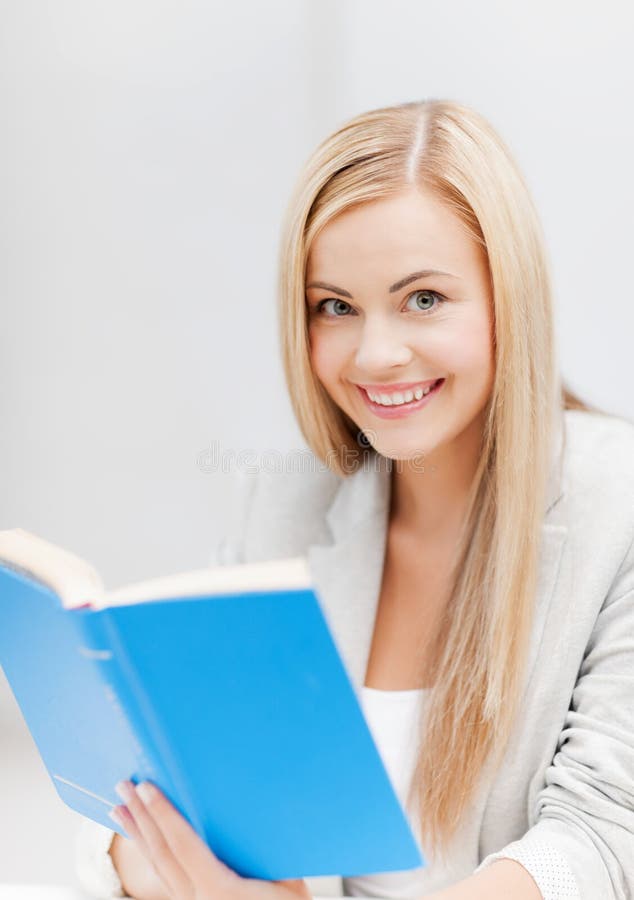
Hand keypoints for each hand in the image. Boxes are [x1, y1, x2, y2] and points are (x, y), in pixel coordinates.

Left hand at [110, 779, 311, 899]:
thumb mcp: (289, 882)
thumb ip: (262, 853)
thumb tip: (252, 810)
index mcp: (220, 891)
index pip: (183, 845)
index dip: (164, 813)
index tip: (147, 787)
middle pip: (162, 854)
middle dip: (141, 817)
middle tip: (123, 786)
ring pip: (157, 867)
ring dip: (137, 834)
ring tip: (118, 809)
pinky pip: (164, 877)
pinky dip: (150, 852)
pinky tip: (141, 837)